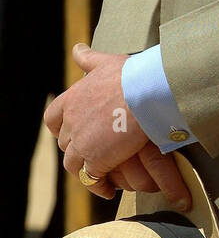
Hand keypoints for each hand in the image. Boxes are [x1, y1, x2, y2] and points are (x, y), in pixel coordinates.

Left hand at [45, 45, 192, 208]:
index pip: (53, 118)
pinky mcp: (95, 160)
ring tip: (101, 178)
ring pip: (75, 164)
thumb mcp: (106, 62)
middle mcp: (71, 122)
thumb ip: (89, 58)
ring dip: (86, 171)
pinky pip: (91, 179)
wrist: (146, 92)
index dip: (60, 128)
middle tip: (95, 155)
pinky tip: (108, 189)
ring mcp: (81, 143)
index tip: (69, 133)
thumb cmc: (131, 75)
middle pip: (66, 143)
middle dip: (77, 150)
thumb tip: (77, 48)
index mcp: (72, 99)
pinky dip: (98, 185)